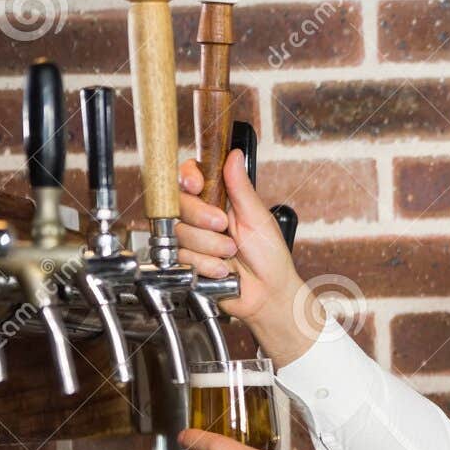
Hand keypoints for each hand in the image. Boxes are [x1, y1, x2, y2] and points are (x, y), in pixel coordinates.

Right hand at [177, 152, 324, 365]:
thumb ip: (241, 188)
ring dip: (210, 246)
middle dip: (203, 217)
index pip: (189, 177)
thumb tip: (234, 154)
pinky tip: (222, 270)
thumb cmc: (270, 257)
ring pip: (180, 231)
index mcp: (219, 200)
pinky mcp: (186, 262)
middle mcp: (201, 217)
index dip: (187, 178)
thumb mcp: (258, 218)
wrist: (268, 294)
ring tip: (231, 254)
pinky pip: (182, 256)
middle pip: (179, 203)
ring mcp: (193, 239)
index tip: (196, 185)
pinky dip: (206, 264)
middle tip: (225, 227)